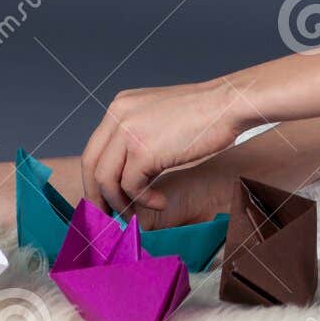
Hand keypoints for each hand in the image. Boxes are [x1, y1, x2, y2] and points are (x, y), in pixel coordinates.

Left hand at [80, 79, 250, 215]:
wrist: (227, 105)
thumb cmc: (204, 113)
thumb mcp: (159, 115)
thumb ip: (138, 134)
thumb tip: (126, 171)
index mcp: (120, 106)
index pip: (95, 148)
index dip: (96, 179)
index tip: (104, 198)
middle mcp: (118, 116)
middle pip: (91, 165)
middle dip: (98, 195)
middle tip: (107, 215)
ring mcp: (128, 132)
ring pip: (106, 180)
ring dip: (121, 202)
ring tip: (138, 213)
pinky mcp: (143, 151)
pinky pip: (132, 187)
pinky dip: (144, 201)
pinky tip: (160, 202)